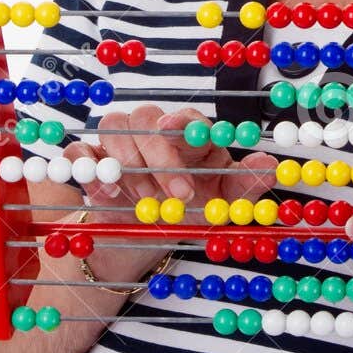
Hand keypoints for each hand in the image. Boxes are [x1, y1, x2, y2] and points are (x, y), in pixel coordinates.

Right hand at [61, 104, 273, 278]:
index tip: (179, 134)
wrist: (151, 234)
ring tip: (146, 201)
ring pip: (115, 129)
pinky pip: (81, 150)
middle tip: (174, 194)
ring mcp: (120, 142)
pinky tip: (106, 191)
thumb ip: (245, 184)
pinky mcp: (92, 159)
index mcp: (190, 135)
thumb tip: (271, 165)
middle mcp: (154, 131)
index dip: (182, 125)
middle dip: (159, 157)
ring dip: (129, 166)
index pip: (186, 119)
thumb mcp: (223, 203)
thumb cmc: (191, 208)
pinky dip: (90, 167)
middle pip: (148, 120)